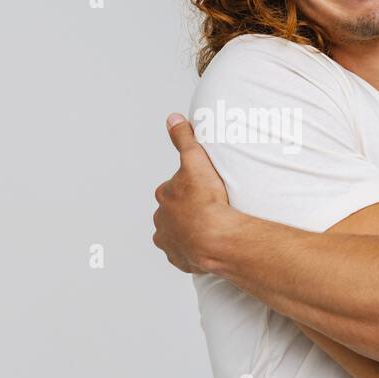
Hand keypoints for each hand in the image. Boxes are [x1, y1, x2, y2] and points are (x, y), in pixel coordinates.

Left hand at [152, 113, 234, 273]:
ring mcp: (170, 242)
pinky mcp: (180, 259)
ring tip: (208, 228)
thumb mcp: (195, 160)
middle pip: (172, 212)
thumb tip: (173, 118)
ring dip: (187, 231)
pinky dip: (191, 251)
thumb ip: (183, 139)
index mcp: (164, 197)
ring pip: (175, 234)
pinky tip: (204, 247)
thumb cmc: (207, 200)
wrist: (216, 237)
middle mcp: (162, 220)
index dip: (188, 187)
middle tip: (207, 208)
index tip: (202, 189)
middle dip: (185, 210)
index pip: (173, 189)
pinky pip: (183, 254)